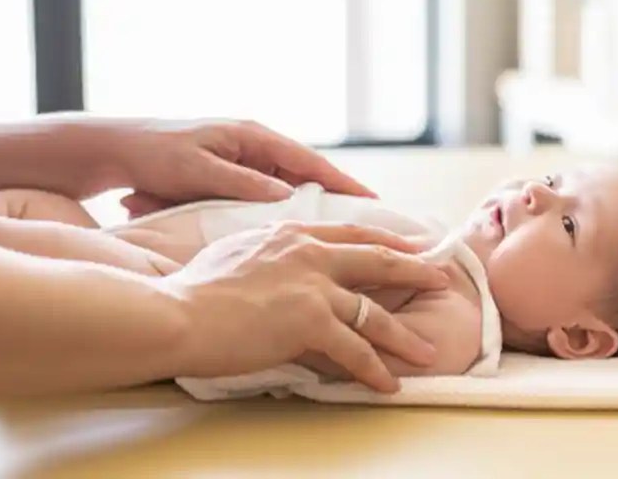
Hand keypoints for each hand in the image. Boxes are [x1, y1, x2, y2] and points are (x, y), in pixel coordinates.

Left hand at [111, 119, 375, 217]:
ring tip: (335, 243)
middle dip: (331, 203)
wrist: (113, 152)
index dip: (343, 184)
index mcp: (250, 136)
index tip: (374, 204)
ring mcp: (239, 164)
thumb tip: (286, 199)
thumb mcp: (199, 171)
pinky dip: (267, 219)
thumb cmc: (153, 155)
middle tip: (364, 232)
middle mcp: (251, 147)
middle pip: (302, 179)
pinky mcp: (225, 181)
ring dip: (298, 216)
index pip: (308, 162)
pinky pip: (255, 202)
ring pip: (279, 195)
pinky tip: (284, 242)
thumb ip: (241, 185)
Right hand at [161, 221, 447, 392]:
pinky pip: (355, 350)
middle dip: (414, 269)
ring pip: (373, 312)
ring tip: (428, 351)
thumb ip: (259, 251)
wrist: (176, 312)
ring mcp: (312, 285)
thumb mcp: (230, 251)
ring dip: (405, 335)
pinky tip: (389, 384)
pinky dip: (375, 370)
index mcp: (289, 233)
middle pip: (376, 258)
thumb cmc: (190, 289)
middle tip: (441, 277)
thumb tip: (262, 260)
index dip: (381, 240)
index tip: (404, 245)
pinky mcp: (310, 319)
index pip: (348, 233)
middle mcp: (307, 252)